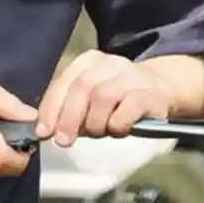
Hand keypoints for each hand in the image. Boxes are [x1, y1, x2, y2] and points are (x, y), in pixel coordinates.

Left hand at [36, 49, 170, 146]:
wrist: (160, 90)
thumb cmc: (117, 99)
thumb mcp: (90, 97)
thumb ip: (69, 106)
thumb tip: (44, 128)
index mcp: (90, 61)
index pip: (64, 82)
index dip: (51, 108)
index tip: (43, 132)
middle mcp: (110, 63)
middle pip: (82, 87)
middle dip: (69, 117)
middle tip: (64, 141)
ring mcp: (131, 76)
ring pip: (103, 96)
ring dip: (95, 122)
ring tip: (98, 133)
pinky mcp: (149, 94)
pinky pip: (127, 110)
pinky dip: (117, 124)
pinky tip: (118, 130)